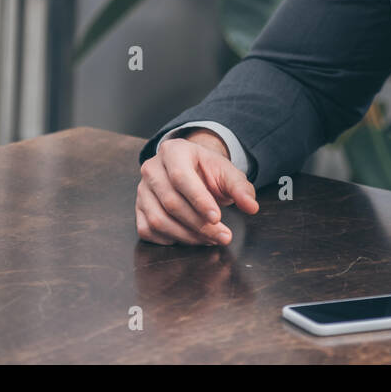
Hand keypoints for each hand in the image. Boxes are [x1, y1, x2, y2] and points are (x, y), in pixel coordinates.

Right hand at [136, 131, 258, 245]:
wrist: (192, 171)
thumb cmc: (208, 171)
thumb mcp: (227, 173)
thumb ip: (240, 188)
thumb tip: (251, 206)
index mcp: (173, 151)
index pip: (181, 177)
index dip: (198, 200)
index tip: (217, 218)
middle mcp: (152, 169)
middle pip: (171, 203)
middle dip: (199, 225)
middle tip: (223, 236)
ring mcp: (142, 190)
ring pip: (158, 220)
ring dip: (187, 236)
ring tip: (210, 240)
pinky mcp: (138, 209)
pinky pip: (147, 230)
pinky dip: (169, 240)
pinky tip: (189, 238)